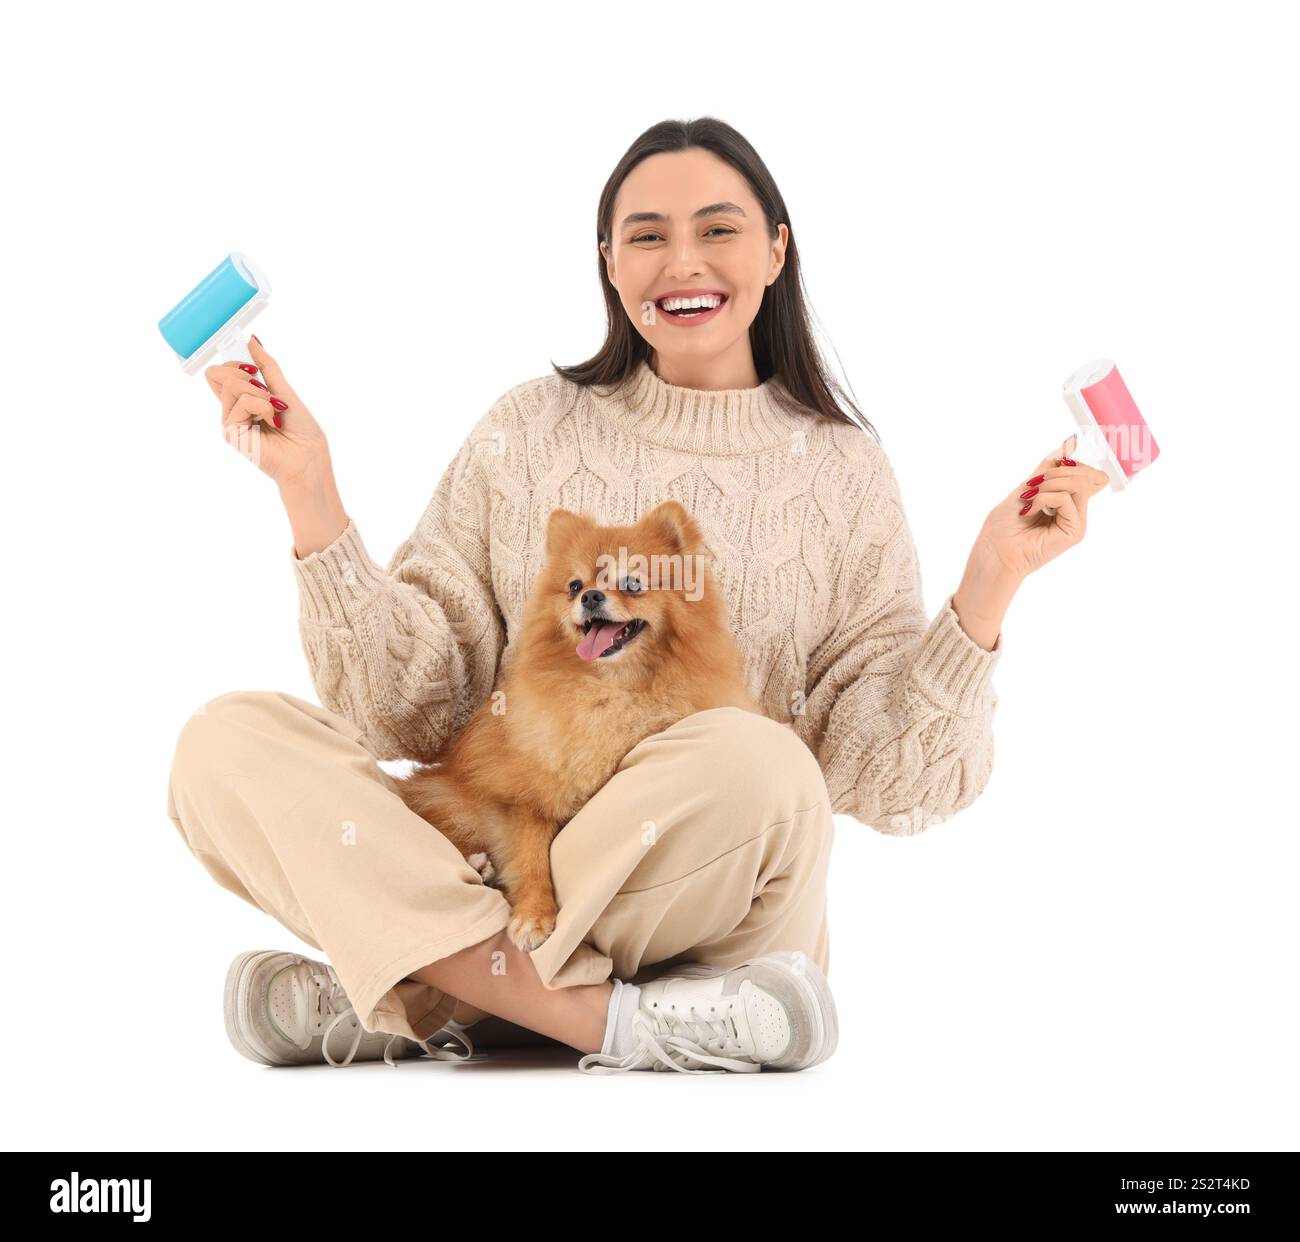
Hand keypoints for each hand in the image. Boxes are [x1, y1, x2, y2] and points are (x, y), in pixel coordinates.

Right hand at [204, 336, 331, 492]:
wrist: (309, 458)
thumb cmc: (302, 430)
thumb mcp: (285, 390)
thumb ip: (266, 366)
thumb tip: (252, 340)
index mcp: (243, 400)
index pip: (222, 371)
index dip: (233, 360)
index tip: (252, 362)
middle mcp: (233, 410)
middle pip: (216, 373)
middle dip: (244, 371)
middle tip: (265, 390)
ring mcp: (230, 421)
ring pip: (230, 383)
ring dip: (260, 392)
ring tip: (274, 410)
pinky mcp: (231, 432)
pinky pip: (241, 402)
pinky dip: (262, 406)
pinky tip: (272, 423)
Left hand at [970, 433, 1109, 583]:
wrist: (994, 553)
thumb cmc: (1004, 527)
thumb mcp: (1026, 488)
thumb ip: (1048, 469)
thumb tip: (1067, 446)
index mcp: (1066, 502)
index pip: (1087, 474)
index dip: (1073, 462)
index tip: (1053, 462)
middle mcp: (1075, 512)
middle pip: (1086, 475)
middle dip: (1058, 470)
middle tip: (1034, 483)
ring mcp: (1076, 522)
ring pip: (1079, 483)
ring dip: (1050, 483)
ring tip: (1030, 497)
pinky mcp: (1074, 531)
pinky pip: (1066, 498)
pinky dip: (1044, 498)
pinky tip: (1029, 511)